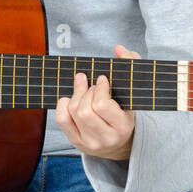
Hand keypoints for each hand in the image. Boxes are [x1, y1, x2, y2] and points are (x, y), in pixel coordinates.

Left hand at [55, 43, 139, 160]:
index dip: (99, 88)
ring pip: (73, 112)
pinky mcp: (75, 141)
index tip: (101, 79)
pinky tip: (71, 99)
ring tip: (83, 88)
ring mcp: (89, 142)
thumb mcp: (131, 93)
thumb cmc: (124, 112)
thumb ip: (130, 66)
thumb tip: (118, 48)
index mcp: (123, 127)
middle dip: (86, 91)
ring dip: (76, 94)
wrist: (118, 143)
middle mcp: (106, 138)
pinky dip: (63, 104)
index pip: (102, 105)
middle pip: (85, 109)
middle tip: (92, 85)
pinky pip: (62, 119)